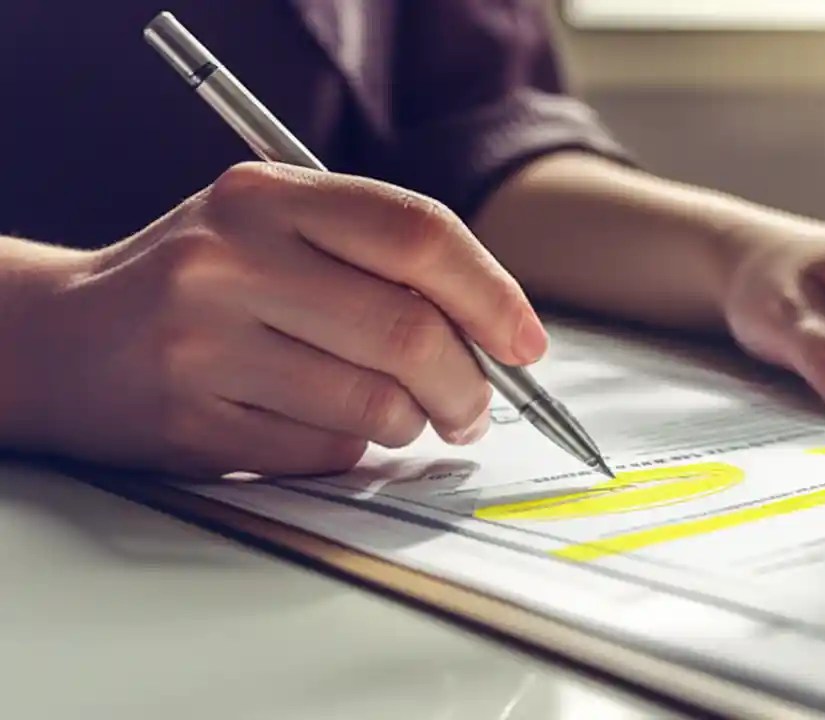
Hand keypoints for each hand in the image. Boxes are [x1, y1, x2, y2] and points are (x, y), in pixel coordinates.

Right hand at [10, 162, 544, 476]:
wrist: (65, 337)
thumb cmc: (198, 280)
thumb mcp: (274, 227)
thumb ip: (378, 258)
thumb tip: (501, 330)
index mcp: (266, 197)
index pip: (417, 234)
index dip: (492, 294)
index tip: (526, 342)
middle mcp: (232, 260)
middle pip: (411, 332)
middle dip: (470, 384)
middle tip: (474, 405)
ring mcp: (205, 345)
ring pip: (377, 403)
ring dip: (413, 421)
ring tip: (398, 412)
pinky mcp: (192, 423)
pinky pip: (327, 450)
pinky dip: (353, 447)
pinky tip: (325, 422)